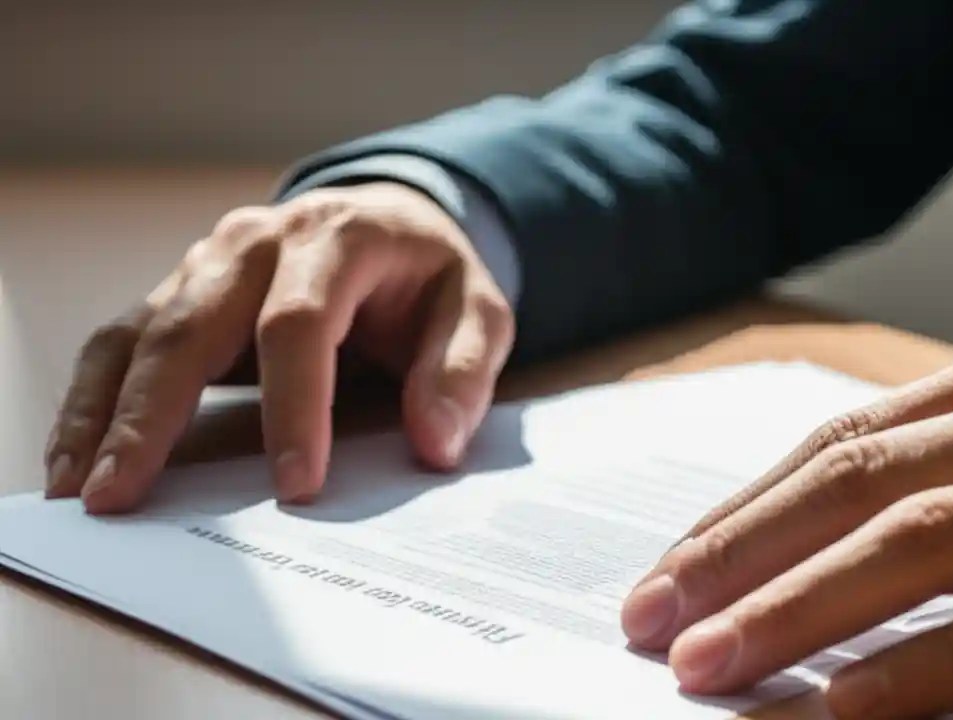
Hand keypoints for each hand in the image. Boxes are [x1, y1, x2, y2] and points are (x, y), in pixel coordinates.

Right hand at [44, 182, 513, 512]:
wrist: (393, 225)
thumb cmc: (430, 279)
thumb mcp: (478, 312)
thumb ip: (462, 372)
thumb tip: (436, 442)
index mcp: (336, 237)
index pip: (298, 323)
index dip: (295, 406)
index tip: (297, 484)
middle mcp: (256, 242)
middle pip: (192, 326)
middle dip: (155, 414)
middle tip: (126, 494)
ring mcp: (208, 264)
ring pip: (142, 336)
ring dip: (106, 414)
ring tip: (85, 490)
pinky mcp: (181, 293)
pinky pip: (124, 343)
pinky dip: (94, 400)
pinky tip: (78, 458)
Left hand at [621, 323, 952, 717]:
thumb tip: (831, 525)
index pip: (845, 438)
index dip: (745, 507)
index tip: (670, 569)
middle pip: (859, 481)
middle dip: (739, 555)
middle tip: (651, 620)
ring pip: (924, 543)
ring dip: (801, 607)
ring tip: (710, 665)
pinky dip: (927, 669)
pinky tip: (848, 710)